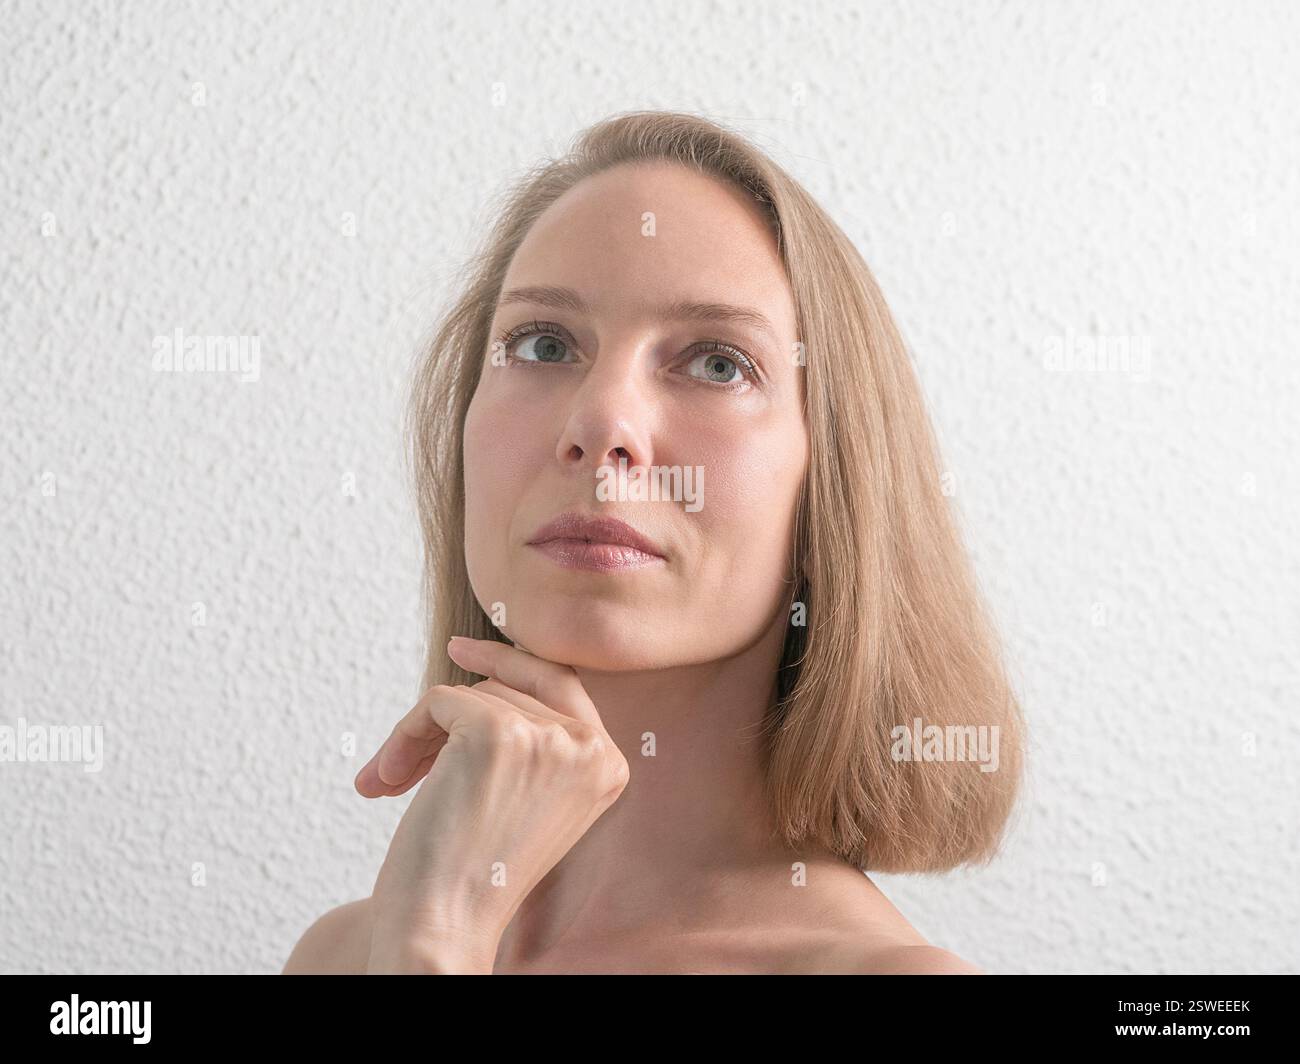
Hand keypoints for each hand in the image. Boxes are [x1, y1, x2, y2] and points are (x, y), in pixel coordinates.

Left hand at [356, 636, 629, 972]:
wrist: (445, 928)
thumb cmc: (473, 874)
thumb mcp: (528, 799)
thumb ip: (533, 740)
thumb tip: (490, 666)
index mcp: (608, 764)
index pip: (561, 683)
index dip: (510, 664)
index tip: (461, 651)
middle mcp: (590, 746)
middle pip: (507, 688)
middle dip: (446, 723)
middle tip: (398, 769)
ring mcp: (546, 736)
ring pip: (468, 694)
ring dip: (417, 737)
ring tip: (391, 784)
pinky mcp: (497, 732)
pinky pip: (438, 699)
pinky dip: (403, 737)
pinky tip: (389, 782)